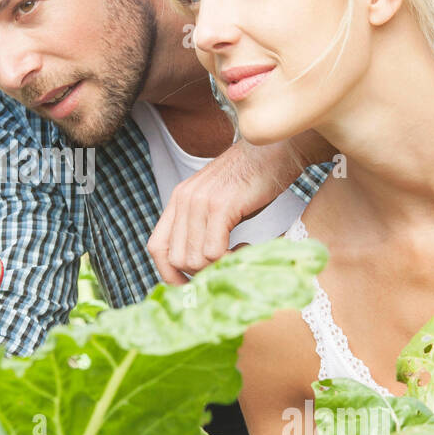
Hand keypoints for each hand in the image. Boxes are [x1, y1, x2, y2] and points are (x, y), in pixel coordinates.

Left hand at [147, 137, 310, 283]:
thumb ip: (203, 227)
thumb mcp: (218, 203)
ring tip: (239, 252)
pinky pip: (213, 252)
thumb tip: (200, 265)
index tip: (191, 286)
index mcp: (178, 201)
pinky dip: (228, 259)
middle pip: (175, 259)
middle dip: (199, 274)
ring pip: (193, 260)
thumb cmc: (253, 179)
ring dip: (217, 267)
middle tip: (225, 266)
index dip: (169, 273)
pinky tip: (245, 246)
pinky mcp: (220, 206)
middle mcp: (183, 200)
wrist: (277, 147)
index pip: (157, 248)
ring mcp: (199, 202)